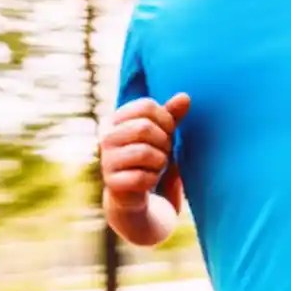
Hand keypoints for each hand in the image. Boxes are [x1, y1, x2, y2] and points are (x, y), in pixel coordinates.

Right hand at [101, 93, 190, 210]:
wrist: (133, 193)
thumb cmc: (149, 157)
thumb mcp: (161, 133)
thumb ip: (171, 115)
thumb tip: (185, 97)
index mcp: (114, 119)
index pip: (146, 106)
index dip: (166, 119)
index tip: (169, 132)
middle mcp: (105, 136)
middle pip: (144, 127)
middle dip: (163, 141)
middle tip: (164, 151)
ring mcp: (106, 160)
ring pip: (143, 152)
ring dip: (160, 160)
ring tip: (158, 165)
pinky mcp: (111, 182)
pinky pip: (141, 177)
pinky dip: (153, 179)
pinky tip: (150, 180)